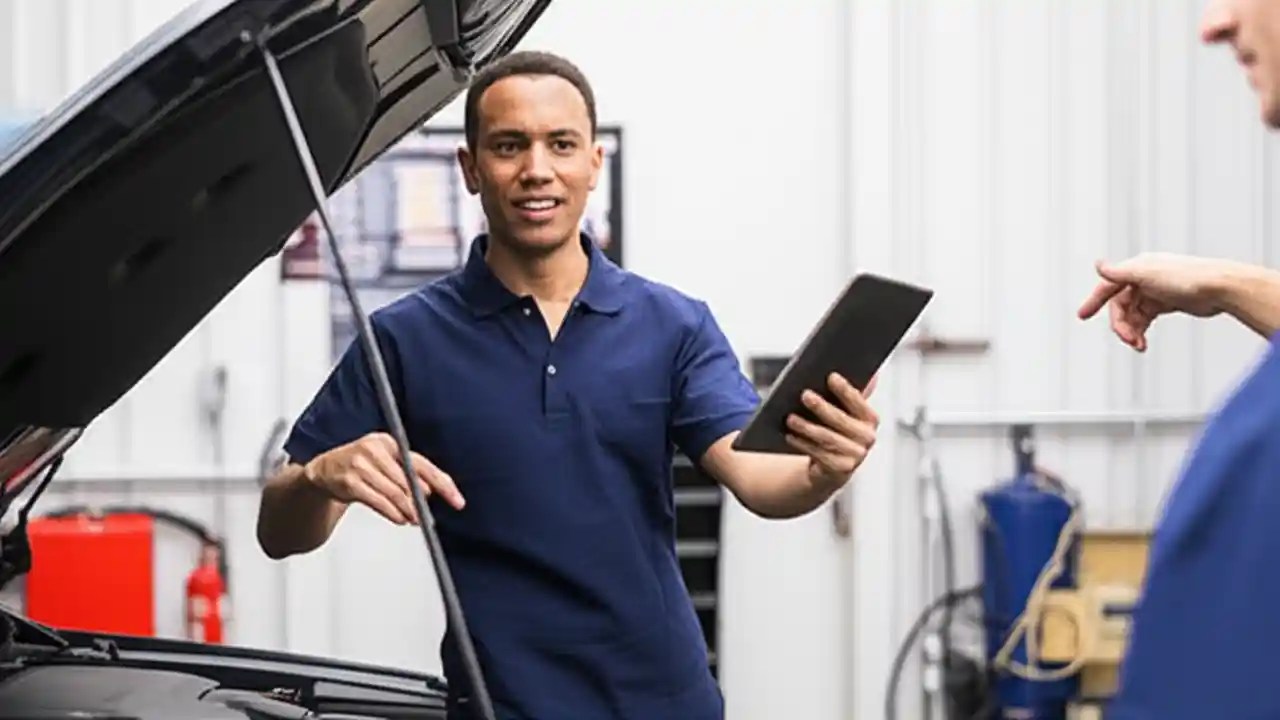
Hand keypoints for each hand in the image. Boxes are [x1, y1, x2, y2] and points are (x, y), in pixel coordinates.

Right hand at [303, 431, 464, 524]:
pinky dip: (392, 513)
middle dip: (420, 502)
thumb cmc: (360, 465)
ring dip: (407, 510)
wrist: (324, 470)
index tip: (456, 499)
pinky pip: (378, 501)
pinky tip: (399, 518)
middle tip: (427, 516)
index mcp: (389, 442)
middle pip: (408, 481)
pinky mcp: (350, 481)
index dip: (442, 484)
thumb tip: (431, 492)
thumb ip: (408, 474)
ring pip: (394, 493)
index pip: (422, 464)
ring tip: (413, 519)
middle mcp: (375, 449)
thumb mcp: (386, 463)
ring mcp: (361, 465)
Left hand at [784, 372, 878, 487]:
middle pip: (841, 420)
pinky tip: (790, 436)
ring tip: (790, 418)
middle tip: (805, 395)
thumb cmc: (835, 431)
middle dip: (822, 407)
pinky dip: (803, 444)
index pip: (858, 401)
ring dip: (807, 427)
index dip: (845, 389)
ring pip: (828, 438)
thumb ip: (849, 393)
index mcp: (870, 418)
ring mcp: (856, 455)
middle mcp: (867, 437)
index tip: (831, 376)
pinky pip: (819, 455)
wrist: (831, 468)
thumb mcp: (843, 412)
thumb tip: (864, 371)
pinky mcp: (842, 470)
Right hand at [1077, 253, 1232, 351]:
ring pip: (1132, 315)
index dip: (1094, 300)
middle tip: (1128, 341)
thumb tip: (1097, 264)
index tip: (1082, 315)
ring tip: (1139, 345)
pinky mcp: (1167, 303)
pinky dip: (1142, 331)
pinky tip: (1143, 342)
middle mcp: (1143, 279)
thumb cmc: (1188, 278)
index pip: (1108, 286)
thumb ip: (1119, 272)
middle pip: (1120, 306)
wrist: (1220, 288)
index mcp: (1136, 269)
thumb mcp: (1147, 274)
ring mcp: (1155, 292)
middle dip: (1121, 325)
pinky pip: (1145, 319)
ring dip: (1132, 331)